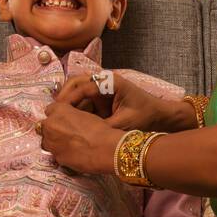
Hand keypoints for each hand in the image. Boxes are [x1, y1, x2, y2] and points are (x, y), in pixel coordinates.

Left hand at [36, 102, 121, 176]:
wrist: (105, 148)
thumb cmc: (100, 130)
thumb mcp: (85, 115)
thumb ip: (71, 117)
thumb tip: (69, 123)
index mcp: (58, 110)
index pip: (49, 110)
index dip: (56, 116)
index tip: (62, 120)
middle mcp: (50, 125)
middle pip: (44, 126)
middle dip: (52, 130)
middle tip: (66, 134)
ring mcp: (51, 142)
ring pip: (45, 142)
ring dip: (53, 142)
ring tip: (68, 145)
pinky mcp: (56, 157)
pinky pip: (54, 154)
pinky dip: (61, 154)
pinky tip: (73, 154)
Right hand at [52, 71, 192, 131]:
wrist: (161, 117)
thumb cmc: (146, 116)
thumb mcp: (124, 124)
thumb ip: (103, 127)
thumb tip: (81, 134)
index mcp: (110, 82)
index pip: (83, 86)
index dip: (68, 98)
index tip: (58, 111)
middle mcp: (104, 82)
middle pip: (76, 84)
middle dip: (64, 98)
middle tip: (54, 114)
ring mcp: (102, 89)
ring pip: (77, 93)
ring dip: (68, 104)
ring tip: (58, 119)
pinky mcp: (101, 99)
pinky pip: (84, 102)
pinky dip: (76, 110)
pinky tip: (69, 123)